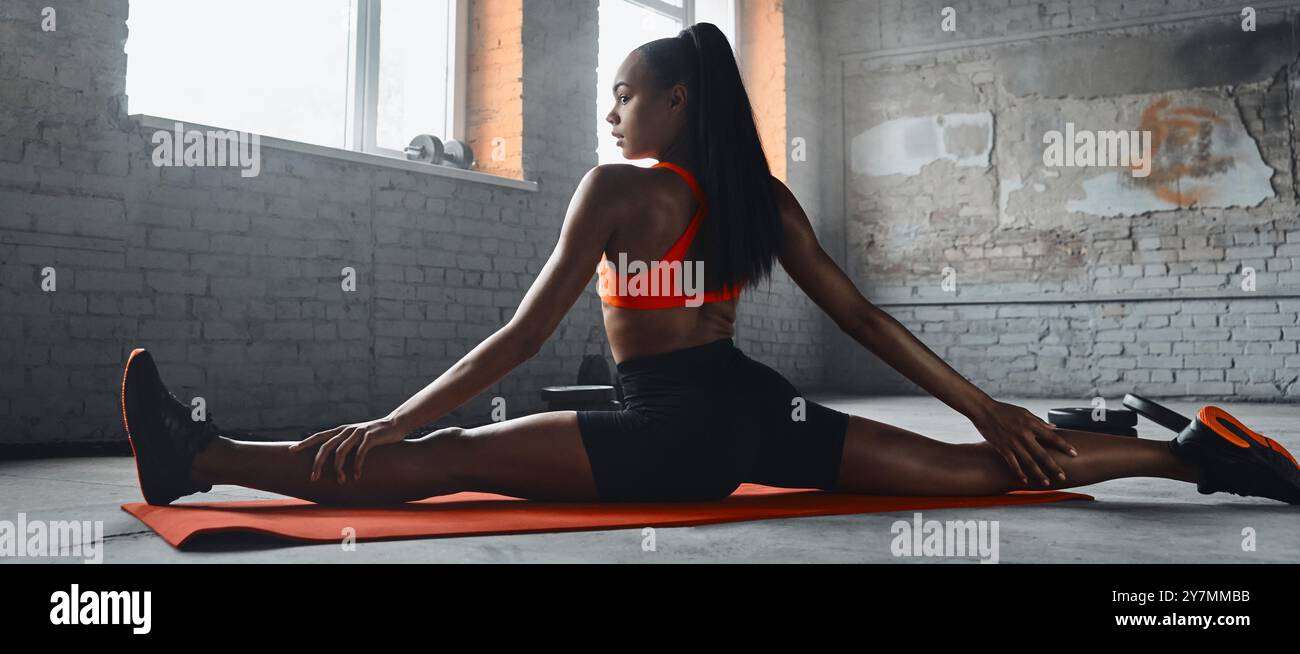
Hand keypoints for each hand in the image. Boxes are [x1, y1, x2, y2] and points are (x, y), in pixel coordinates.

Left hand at [288, 416, 407, 483]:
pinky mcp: (370, 437)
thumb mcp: (358, 437)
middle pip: (326, 446)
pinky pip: (360, 453)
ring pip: (341, 451)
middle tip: (314, 478)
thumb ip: (346, 444)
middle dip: (318, 463)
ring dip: (338, 468)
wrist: (396, 424)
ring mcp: (358, 433)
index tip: (291, 451)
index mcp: (341, 431)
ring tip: (340, 481)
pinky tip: (357, 476)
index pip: (318, 436)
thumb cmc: (376, 434)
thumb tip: (334, 458)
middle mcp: (347, 430)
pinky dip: (357, 465)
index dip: (305, 443)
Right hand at [969, 400, 1077, 486]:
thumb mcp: (1024, 413)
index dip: (1064, 446)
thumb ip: (1039, 422)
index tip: (1074, 454)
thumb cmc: (1005, 410)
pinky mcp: (1002, 448)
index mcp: (1031, 425)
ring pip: (1029, 462)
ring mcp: (1013, 443)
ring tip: (1046, 483)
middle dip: (1053, 467)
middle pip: (1042, 454)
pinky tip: (1025, 481)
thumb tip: (1054, 428)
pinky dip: (1019, 473)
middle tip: (1063, 476)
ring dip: (1038, 474)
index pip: (1052, 437)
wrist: (984, 410)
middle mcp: (1024, 435)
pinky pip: (1013, 463)